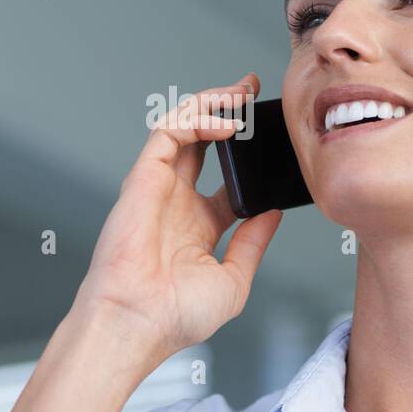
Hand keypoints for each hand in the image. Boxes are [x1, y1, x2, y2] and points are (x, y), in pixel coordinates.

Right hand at [70, 72, 283, 360]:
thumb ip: (253, 242)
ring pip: (183, 126)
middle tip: (252, 89)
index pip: (227, 176)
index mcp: (198, 225)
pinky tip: (225, 123)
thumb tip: (273, 213)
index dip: (249, 153)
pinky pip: (168, 131)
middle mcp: (177, 201)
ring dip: (211, 103)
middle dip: (227, 110)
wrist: (138, 322)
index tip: (274, 136)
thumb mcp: (233, 279)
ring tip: (241, 93)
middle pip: (203, 140)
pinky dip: (196, 118)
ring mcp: (158, 186)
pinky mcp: (143, 176)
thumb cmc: (176, 315)